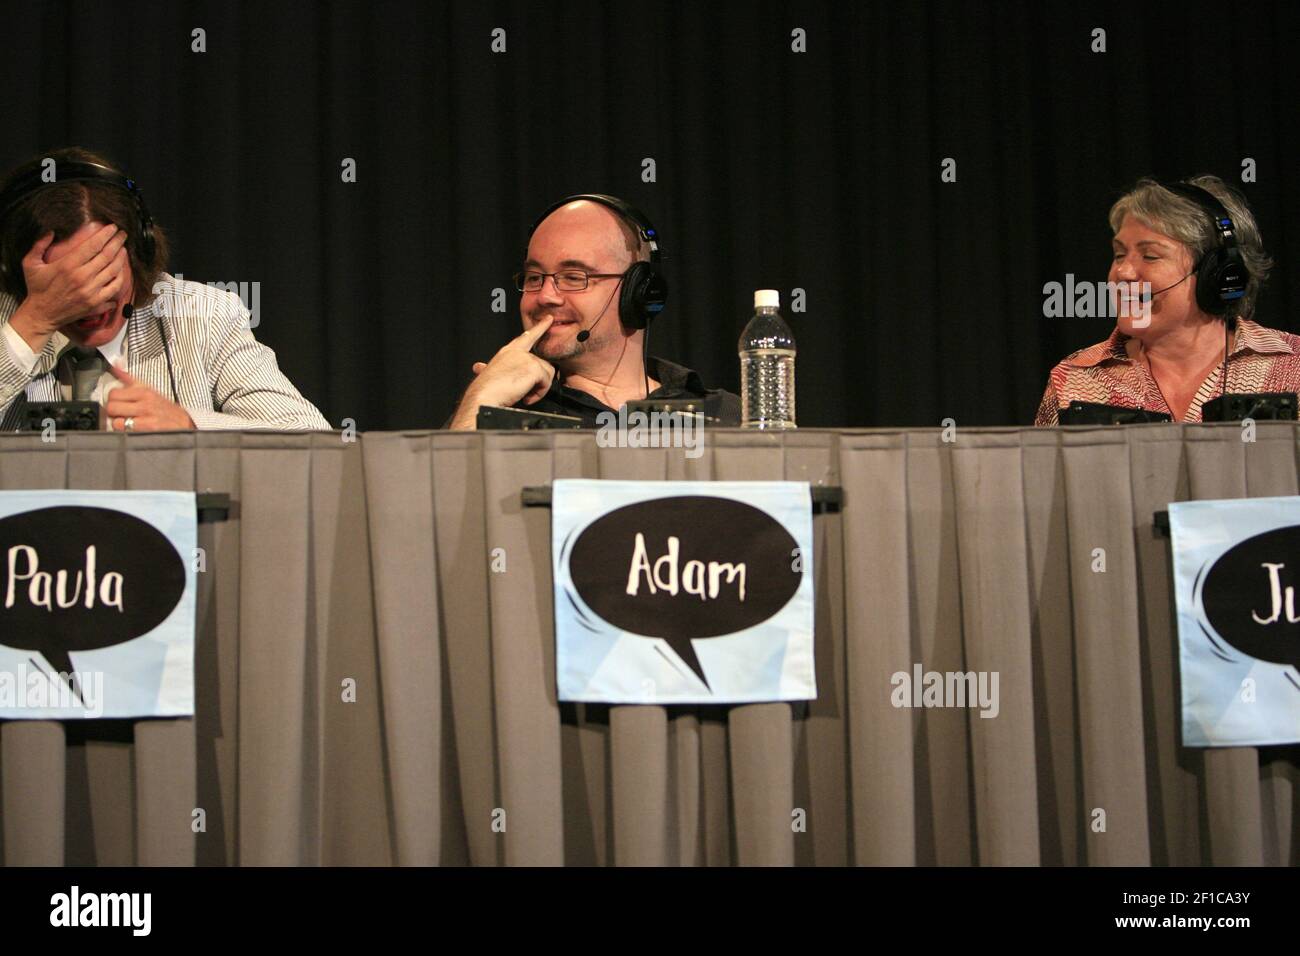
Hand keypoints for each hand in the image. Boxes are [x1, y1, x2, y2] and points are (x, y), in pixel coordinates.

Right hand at [8, 224, 129, 351]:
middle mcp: (82, 277)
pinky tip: (121, 270)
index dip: (105, 235)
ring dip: (121, 258)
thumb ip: (39, 245)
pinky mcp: (96, 303)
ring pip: (113, 271)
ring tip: (123, 249)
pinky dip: (121, 278)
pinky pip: (114, 288)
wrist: (42, 314)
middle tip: (123, 235)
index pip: (93, 246)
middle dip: (117, 242)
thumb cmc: (37, 288)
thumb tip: (51, 231)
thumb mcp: (30, 263)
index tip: (113, 228)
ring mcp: (91, 291)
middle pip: (106, 256)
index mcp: (67, 265)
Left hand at [103, 364, 194, 431]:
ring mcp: (147, 416)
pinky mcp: (149, 428)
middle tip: (121, 414)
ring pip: (116, 420)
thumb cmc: (164, 408)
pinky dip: (126, 432)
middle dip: (114, 412)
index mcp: (143, 391)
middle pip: (112, 407)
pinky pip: (125, 431)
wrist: (184, 423)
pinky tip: (133, 429)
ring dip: (119, 424)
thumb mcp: (148, 389)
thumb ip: (128, 378)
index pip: (113, 393)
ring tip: (128, 422)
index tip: (119, 403)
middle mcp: (145, 402)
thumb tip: (115, 364)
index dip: (113, 400)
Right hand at [449, 317, 556, 428]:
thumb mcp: (489, 373)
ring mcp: (526, 358)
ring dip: (538, 387)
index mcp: (507, 352)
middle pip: (542, 362)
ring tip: (524, 394)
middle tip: (528, 389)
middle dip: (541, 378)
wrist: (484, 397)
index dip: (539, 328)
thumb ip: (488, 367)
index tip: (549, 320)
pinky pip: (547, 381)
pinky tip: (526, 397)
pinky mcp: (533, 368)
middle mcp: (517, 352)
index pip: (527, 337)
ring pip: (547, 372)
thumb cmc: (485, 389)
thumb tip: (478, 367)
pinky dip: (539, 393)